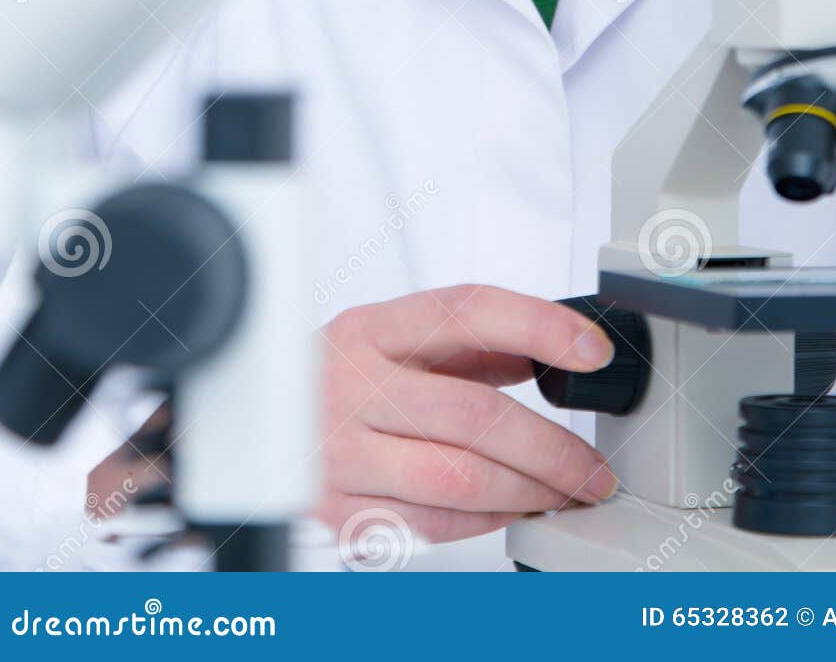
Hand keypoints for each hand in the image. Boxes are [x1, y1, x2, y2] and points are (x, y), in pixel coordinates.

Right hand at [317, 285, 617, 553]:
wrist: (242, 422)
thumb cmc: (335, 376)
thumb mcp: (392, 336)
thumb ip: (469, 341)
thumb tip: (552, 353)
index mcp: (374, 328)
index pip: (469, 311)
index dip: (539, 327)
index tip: (593, 351)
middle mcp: (355, 384)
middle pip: (475, 414)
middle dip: (552, 448)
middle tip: (593, 468)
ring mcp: (341, 453)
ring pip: (459, 480)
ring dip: (529, 492)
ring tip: (567, 494)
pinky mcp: (337, 512)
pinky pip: (431, 525)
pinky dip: (486, 522)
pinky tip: (515, 511)